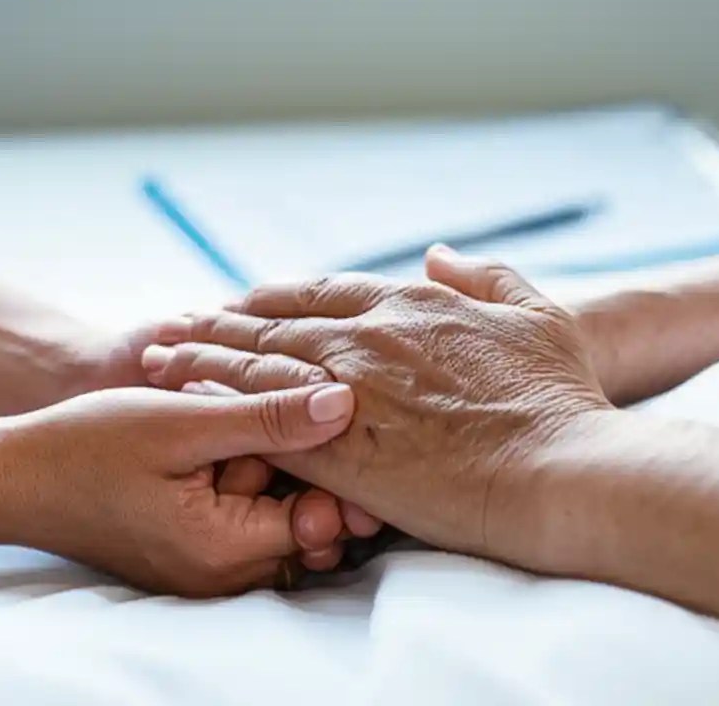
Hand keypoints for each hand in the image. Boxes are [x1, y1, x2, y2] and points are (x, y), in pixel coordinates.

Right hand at [0, 381, 355, 596]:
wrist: (13, 476)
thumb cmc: (88, 445)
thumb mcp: (184, 421)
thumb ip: (268, 418)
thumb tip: (345, 405)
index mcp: (226, 550)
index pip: (323, 516)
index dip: (324, 465)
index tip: (298, 421)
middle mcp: (223, 576)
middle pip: (303, 519)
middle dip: (287, 467)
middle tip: (231, 429)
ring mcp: (206, 570)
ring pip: (273, 515)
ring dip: (260, 470)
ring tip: (209, 437)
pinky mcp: (193, 553)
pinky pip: (241, 518)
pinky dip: (235, 479)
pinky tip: (200, 448)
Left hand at [145, 245, 611, 568]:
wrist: (562, 468)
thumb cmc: (560, 399)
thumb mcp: (538, 315)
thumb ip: (485, 276)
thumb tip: (439, 251)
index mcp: (414, 304)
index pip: (323, 293)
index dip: (277, 297)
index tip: (244, 301)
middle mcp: (370, 336)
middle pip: (272, 323)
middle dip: (219, 322)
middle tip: (176, 323)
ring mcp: (349, 388)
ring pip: (254, 364)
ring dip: (200, 357)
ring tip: (156, 356)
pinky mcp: (337, 446)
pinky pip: (258, 418)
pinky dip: (217, 404)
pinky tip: (183, 403)